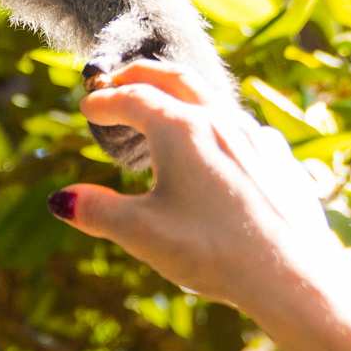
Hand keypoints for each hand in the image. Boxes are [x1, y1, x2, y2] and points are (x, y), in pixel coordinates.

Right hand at [52, 62, 350, 327]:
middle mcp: (218, 120)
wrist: (291, 276)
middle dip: (140, 74)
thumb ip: (96, 211)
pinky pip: (240, 124)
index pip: (131, 99)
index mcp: (180, 129)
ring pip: (211, 96)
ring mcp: (253, 136)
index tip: (88, 107)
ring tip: (163, 105)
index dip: (105, 102)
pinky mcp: (278, 159)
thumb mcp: (141, 233)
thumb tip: (59, 200)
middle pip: (173, 77)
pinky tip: (217, 141)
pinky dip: (214, 119)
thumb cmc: (211, 251)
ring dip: (179, 92)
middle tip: (117, 80)